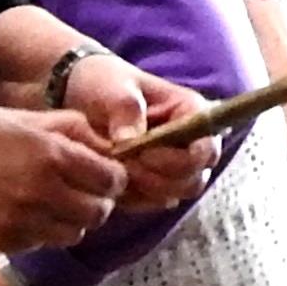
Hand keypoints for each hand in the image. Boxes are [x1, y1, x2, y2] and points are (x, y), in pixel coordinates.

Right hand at [0, 100, 123, 250]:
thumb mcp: (25, 117)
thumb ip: (71, 131)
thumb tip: (106, 147)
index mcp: (51, 154)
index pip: (111, 180)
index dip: (111, 178)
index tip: (101, 175)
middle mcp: (42, 192)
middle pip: (98, 213)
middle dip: (95, 202)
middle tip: (78, 192)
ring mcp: (21, 220)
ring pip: (73, 235)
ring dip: (69, 221)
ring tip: (49, 205)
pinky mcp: (1, 241)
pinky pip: (39, 244)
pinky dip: (38, 232)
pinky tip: (19, 212)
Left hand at [90, 66, 219, 210]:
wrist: (80, 93)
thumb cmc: (104, 82)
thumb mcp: (113, 88)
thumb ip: (126, 110)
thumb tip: (130, 141)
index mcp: (192, 113)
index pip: (206, 150)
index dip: (178, 161)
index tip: (142, 153)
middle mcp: (191, 143)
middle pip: (194, 181)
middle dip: (159, 180)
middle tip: (123, 166)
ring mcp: (174, 165)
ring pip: (175, 195)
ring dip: (144, 191)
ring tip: (114, 171)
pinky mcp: (153, 182)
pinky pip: (151, 202)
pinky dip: (131, 198)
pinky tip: (109, 181)